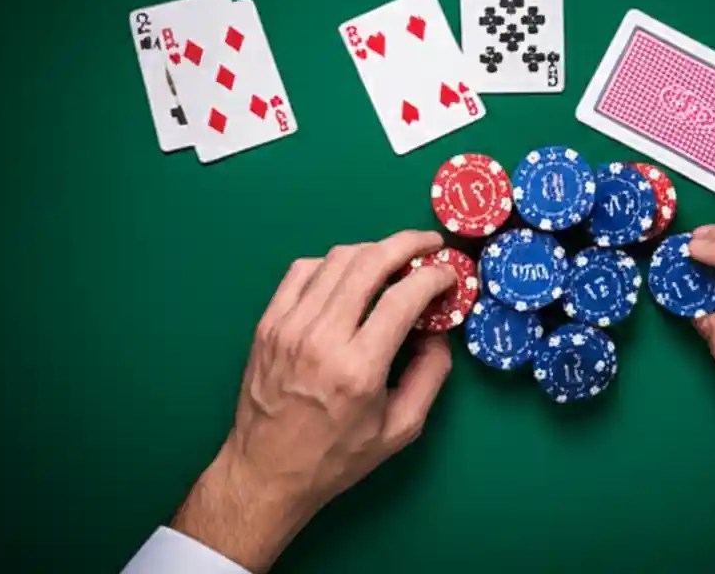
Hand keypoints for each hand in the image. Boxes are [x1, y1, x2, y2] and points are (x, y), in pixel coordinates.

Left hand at [171, 230, 456, 572]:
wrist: (265, 472)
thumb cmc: (336, 457)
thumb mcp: (400, 429)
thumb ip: (430, 376)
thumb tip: (439, 332)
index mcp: (358, 369)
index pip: (402, 298)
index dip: (433, 277)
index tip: (449, 274)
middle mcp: (321, 338)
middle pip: (368, 263)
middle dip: (407, 244)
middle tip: (430, 244)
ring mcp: (288, 326)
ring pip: (335, 259)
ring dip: (372, 249)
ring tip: (393, 258)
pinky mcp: (267, 323)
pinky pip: (302, 271)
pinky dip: (332, 263)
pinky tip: (347, 274)